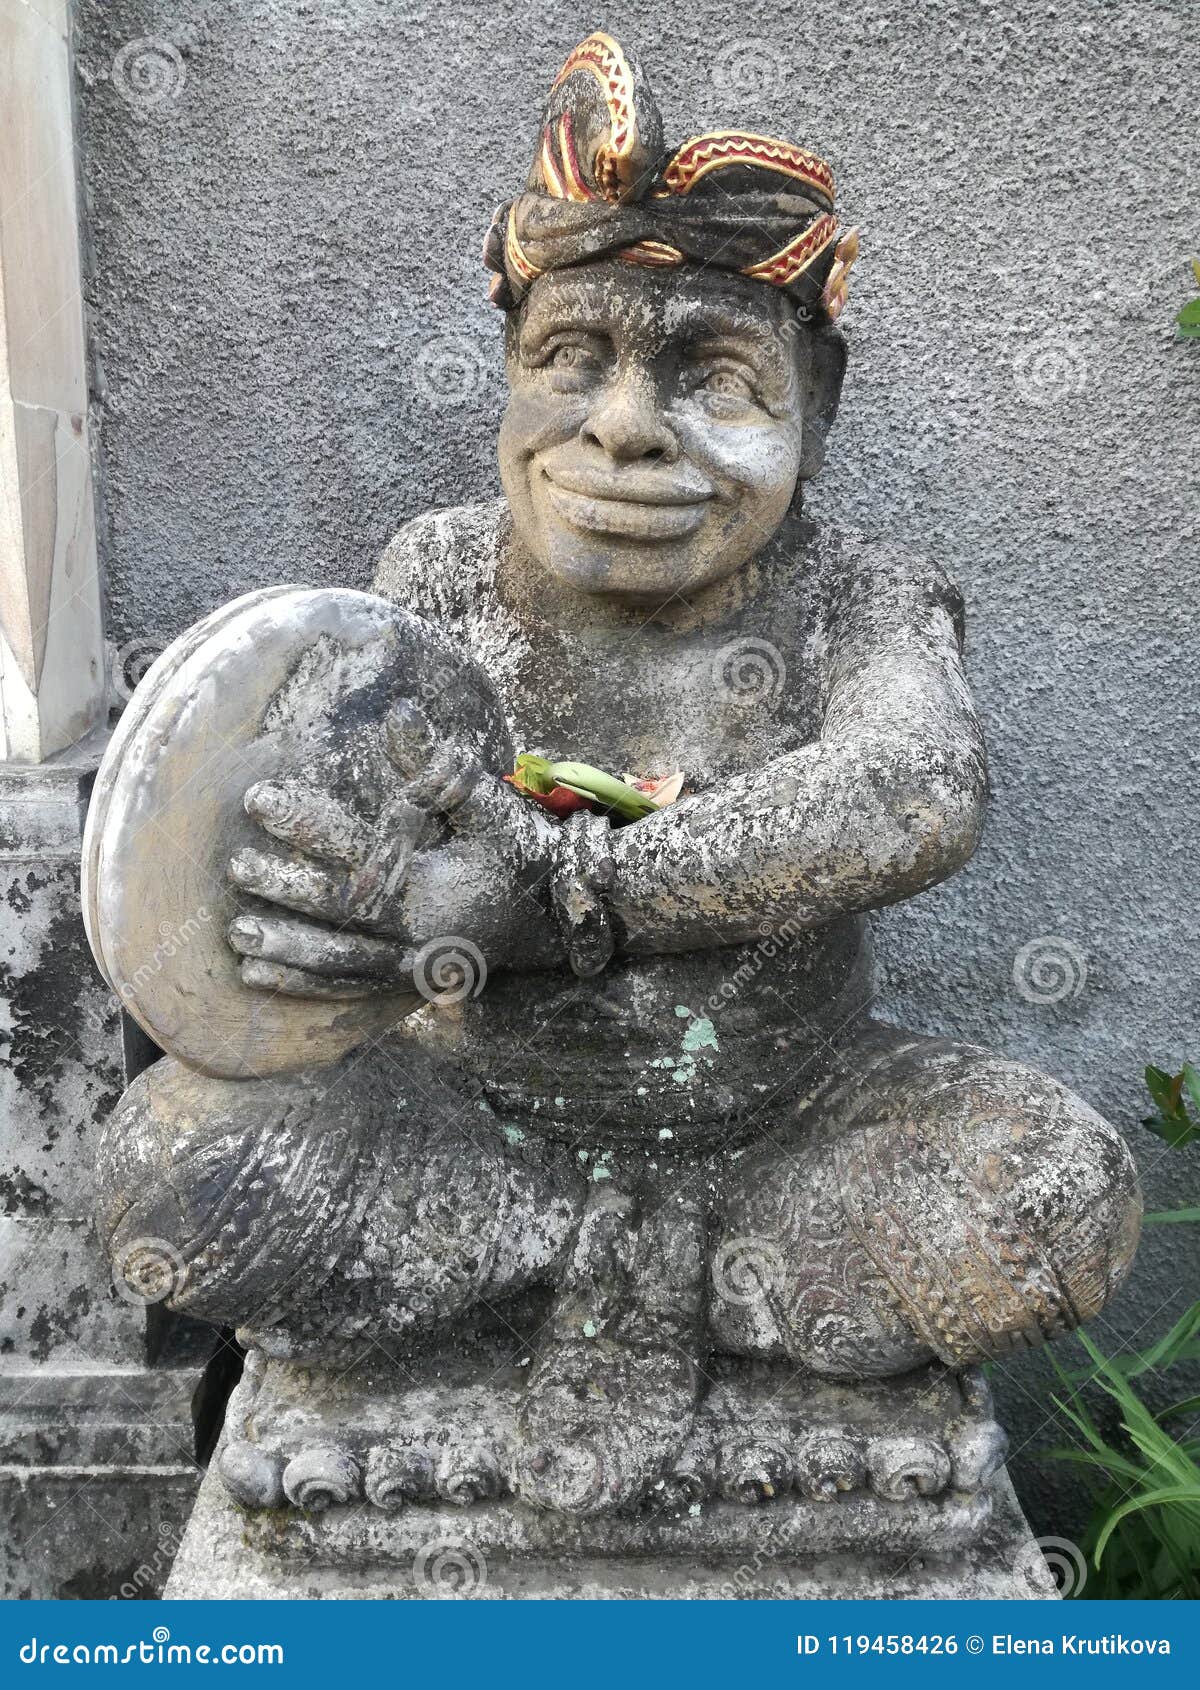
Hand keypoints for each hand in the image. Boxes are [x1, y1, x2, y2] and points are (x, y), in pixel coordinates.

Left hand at [226, 702, 563, 999]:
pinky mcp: (407, 981)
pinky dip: (302, 982)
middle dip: (285, 887)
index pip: (359, 850)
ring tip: (236, 930)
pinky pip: (347, 987)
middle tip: (236, 865)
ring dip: (286, 946)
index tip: (259, 798)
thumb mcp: (490, 807)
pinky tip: (257, 973)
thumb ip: (440, 768)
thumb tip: (399, 713)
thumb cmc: (524, 855)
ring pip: (338, 960)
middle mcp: (421, 931)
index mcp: (436, 885)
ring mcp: (412, 963)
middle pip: (341, 911)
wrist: (559, 921)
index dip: (307, 825)